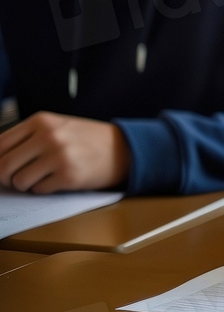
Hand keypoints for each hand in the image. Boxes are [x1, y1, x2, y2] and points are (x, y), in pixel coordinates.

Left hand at [0, 112, 129, 191]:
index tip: (1, 168)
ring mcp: (59, 156)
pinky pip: (38, 190)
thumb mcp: (57, 128)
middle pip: (3, 165)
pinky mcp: (68, 176)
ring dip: (26, 185)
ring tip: (42, 178)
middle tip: (16, 179)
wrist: (124, 148)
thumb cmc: (86, 140)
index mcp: (41, 121)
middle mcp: (48, 136)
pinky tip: (58, 180)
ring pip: (19, 181)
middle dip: (5, 178)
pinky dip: (44, 189)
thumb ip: (27, 139)